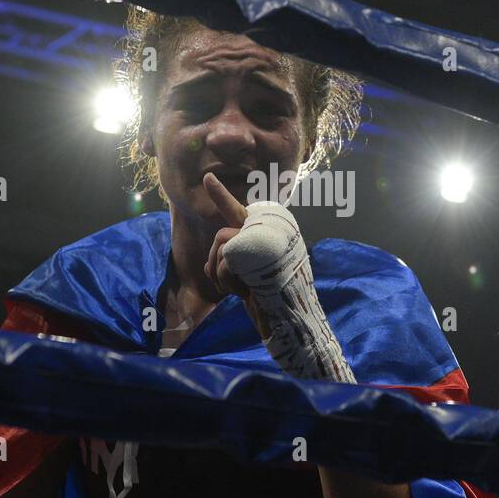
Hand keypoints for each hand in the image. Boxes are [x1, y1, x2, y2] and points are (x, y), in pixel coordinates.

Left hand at [202, 172, 271, 338]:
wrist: (291, 319)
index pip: (238, 212)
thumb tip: (209, 267)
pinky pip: (225, 259)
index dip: (220, 195)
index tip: (207, 177)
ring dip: (222, 273)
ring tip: (241, 289)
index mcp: (265, 238)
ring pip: (221, 243)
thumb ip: (229, 267)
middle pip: (222, 234)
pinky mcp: (257, 251)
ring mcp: (263, 240)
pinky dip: (226, 279)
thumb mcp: (247, 282)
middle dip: (215, 260)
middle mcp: (267, 234)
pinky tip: (245, 290)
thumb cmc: (271, 302)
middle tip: (227, 284)